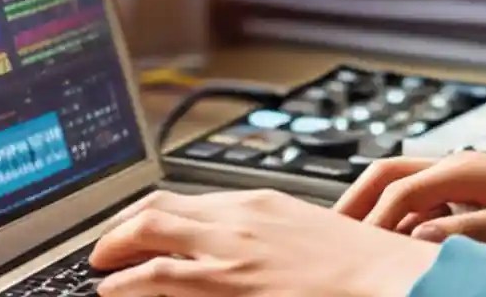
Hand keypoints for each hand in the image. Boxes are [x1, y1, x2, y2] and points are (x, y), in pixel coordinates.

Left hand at [90, 188, 439, 296]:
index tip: (138, 226)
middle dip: (122, 225)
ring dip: (114, 247)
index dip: (153, 212)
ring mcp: (229, 246)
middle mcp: (239, 215)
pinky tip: (112, 289)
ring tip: (100, 265)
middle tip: (106, 245)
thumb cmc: (361, 266)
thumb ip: (272, 240)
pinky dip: (124, 280)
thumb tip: (252, 255)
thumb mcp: (310, 239)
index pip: (188, 198)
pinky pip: (154, 274)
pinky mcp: (224, 281)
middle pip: (158, 205)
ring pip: (147, 231)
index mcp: (262, 201)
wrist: (385, 278)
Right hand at [334, 152, 485, 271]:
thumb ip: (464, 232)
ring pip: (409, 183)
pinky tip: (406, 242)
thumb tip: (417, 234)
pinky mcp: (484, 194)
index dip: (369, 220)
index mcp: (466, 168)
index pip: (397, 190)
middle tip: (331, 232)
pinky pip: (431, 198)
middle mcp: (464, 164)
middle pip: (391, 172)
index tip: (350, 249)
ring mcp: (474, 177)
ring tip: (358, 238)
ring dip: (380, 206)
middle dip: (357, 199)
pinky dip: (407, 215)